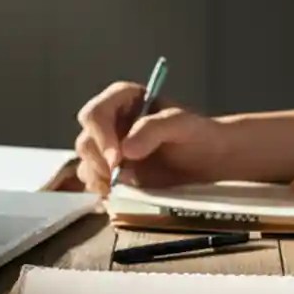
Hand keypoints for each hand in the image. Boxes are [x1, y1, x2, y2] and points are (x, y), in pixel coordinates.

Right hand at [74, 82, 229, 195]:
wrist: (208, 162)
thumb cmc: (198, 135)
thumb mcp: (182, 124)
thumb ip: (154, 128)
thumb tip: (126, 149)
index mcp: (122, 99)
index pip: (95, 113)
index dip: (100, 136)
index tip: (116, 159)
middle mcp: (109, 122)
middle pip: (85, 141)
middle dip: (100, 163)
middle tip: (123, 179)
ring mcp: (107, 148)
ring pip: (85, 164)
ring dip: (101, 179)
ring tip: (127, 186)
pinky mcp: (110, 173)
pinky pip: (93, 183)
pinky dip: (104, 191)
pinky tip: (124, 193)